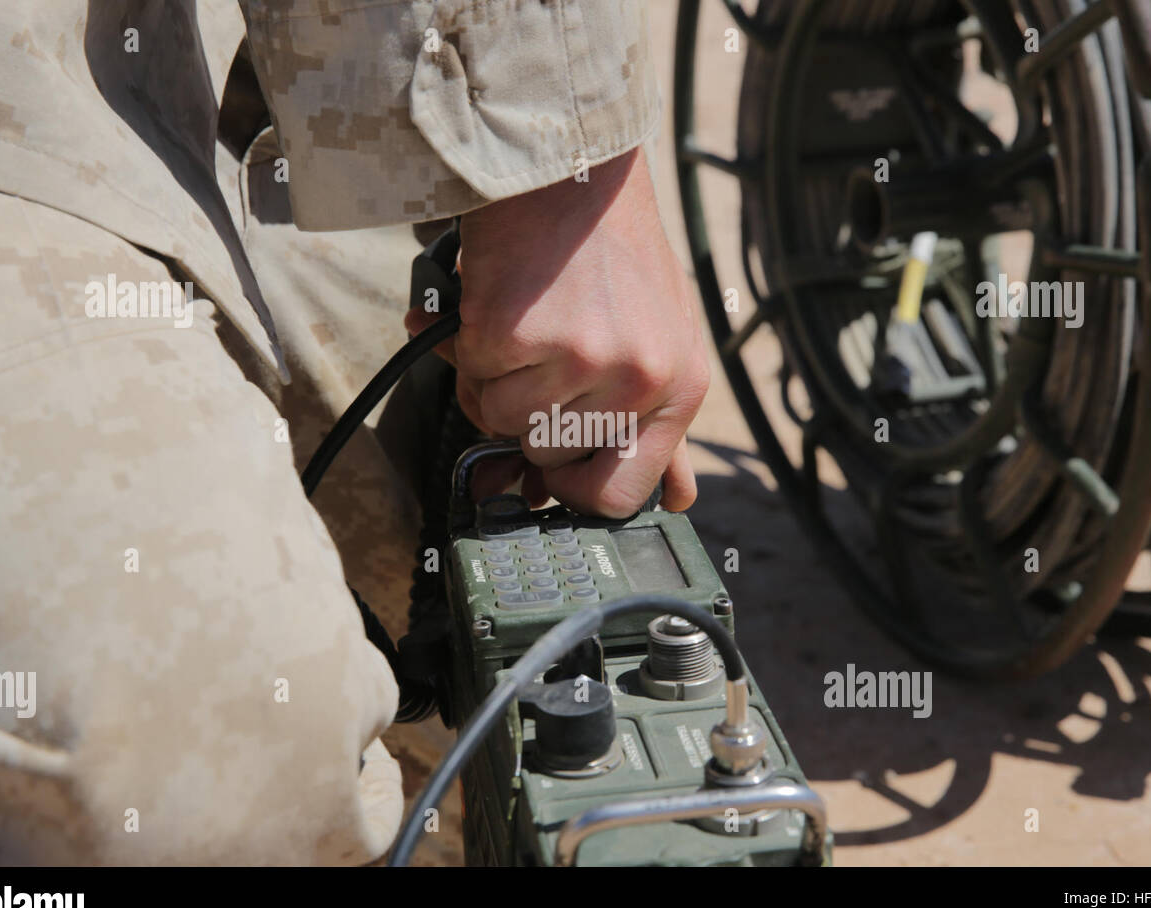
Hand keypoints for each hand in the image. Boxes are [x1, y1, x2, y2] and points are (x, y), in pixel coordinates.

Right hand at [404, 148, 709, 517]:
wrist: (572, 164)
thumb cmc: (614, 253)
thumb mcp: (664, 337)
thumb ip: (663, 424)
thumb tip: (681, 499)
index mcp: (680, 387)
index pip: (620, 496)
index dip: (573, 488)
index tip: (552, 466)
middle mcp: (638, 380)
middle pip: (548, 458)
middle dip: (527, 417)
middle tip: (538, 359)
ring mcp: (580, 359)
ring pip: (501, 422)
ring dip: (494, 381)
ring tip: (522, 325)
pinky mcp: (521, 335)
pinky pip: (472, 382)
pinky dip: (470, 350)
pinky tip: (498, 307)